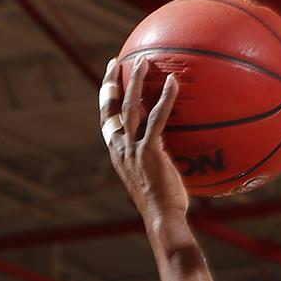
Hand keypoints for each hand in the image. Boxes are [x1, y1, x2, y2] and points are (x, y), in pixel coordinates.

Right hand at [101, 57, 187, 230]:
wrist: (162, 218)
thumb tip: (174, 152)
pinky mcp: (149, 151)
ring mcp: (132, 149)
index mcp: (117, 154)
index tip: (109, 80)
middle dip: (111, 82)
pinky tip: (173, 83)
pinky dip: (164, 99)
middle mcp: (119, 148)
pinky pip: (156, 119)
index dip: (105, 99)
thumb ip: (157, 161)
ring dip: (135, 81)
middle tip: (116, 62)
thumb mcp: (154, 179)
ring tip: (143, 61)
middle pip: (110, 108)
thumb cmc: (164, 205)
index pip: (106, 120)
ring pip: (129, 107)